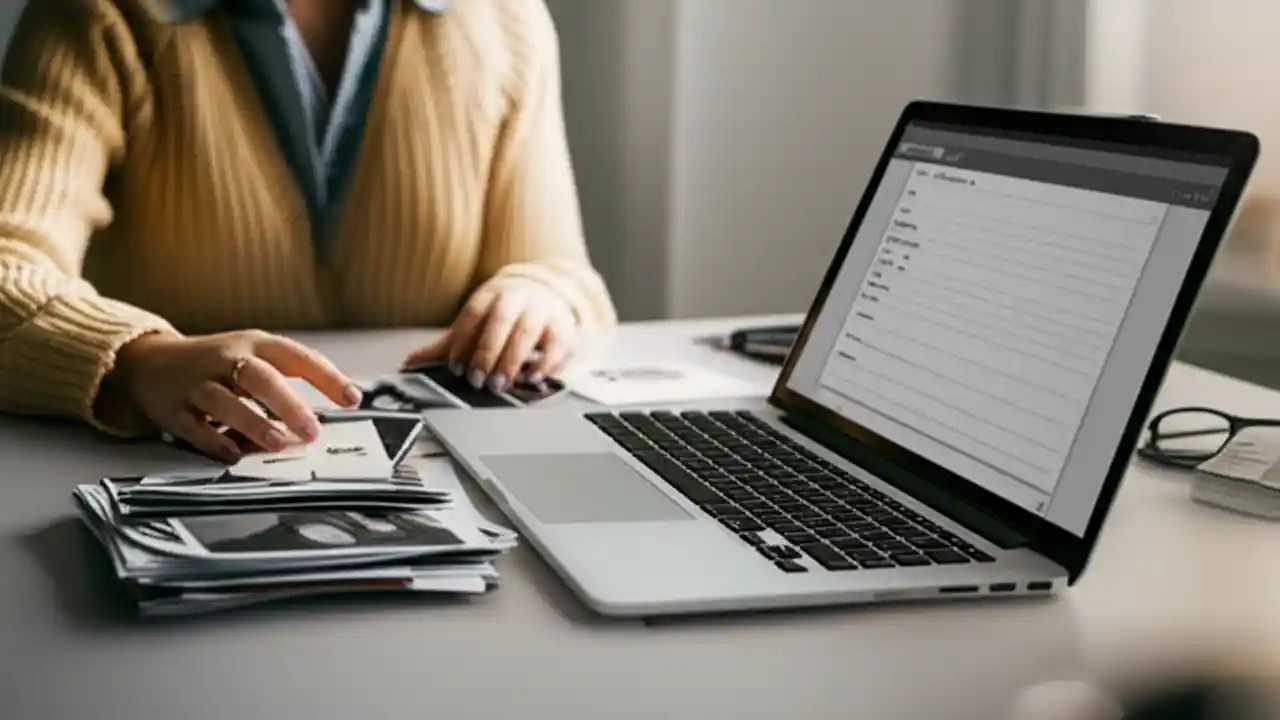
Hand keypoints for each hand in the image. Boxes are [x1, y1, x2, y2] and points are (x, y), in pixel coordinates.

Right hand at [102, 330, 361, 462]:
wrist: (149, 361)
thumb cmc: (216, 363)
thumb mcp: (252, 357)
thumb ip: (286, 381)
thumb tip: (325, 415)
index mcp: (253, 344)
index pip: (296, 356)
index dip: (326, 376)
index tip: (352, 399)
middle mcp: (225, 360)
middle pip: (258, 376)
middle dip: (287, 403)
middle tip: (312, 430)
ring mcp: (196, 383)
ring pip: (224, 401)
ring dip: (252, 422)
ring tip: (276, 442)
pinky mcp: (172, 409)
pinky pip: (193, 427)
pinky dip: (214, 441)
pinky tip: (234, 454)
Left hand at [402, 279, 577, 390]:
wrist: (547, 290)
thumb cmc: (505, 312)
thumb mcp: (476, 322)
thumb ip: (448, 344)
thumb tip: (410, 364)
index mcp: (490, 295)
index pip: (473, 314)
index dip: (462, 341)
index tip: (455, 367)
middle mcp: (516, 299)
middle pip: (500, 322)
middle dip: (487, 353)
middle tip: (479, 381)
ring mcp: (541, 311)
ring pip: (527, 333)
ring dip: (513, 360)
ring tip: (501, 383)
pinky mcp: (563, 326)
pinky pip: (557, 344)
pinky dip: (546, 363)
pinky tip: (533, 378)